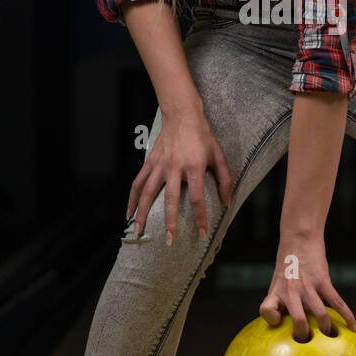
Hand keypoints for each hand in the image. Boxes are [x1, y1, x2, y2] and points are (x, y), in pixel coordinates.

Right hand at [127, 106, 232, 240]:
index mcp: (194, 166)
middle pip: (170, 200)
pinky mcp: (150, 161)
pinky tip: (128, 212)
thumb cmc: (203, 135)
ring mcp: (160, 164)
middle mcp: (175, 167)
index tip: (202, 233)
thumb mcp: (218, 155)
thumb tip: (226, 202)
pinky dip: (132, 198)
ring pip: (148, 193)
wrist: (182, 114)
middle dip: (169, 223)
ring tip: (138, 232)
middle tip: (169, 242)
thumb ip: (224, 179)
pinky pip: (138, 182)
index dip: (200, 217)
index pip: (197, 198)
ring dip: (143, 214)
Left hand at [259, 230, 355, 342]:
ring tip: (329, 335)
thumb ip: (280, 302)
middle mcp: (290, 291)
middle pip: (298, 321)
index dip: (272, 320)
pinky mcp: (323, 281)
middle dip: (306, 336)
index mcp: (276, 292)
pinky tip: (353, 328)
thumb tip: (292, 324)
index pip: (266, 311)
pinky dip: (347, 316)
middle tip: (309, 342)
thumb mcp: (277, 283)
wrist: (299, 239)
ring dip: (327, 329)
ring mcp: (307, 286)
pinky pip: (337, 302)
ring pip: (321, 315)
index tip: (279, 322)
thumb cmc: (288, 265)